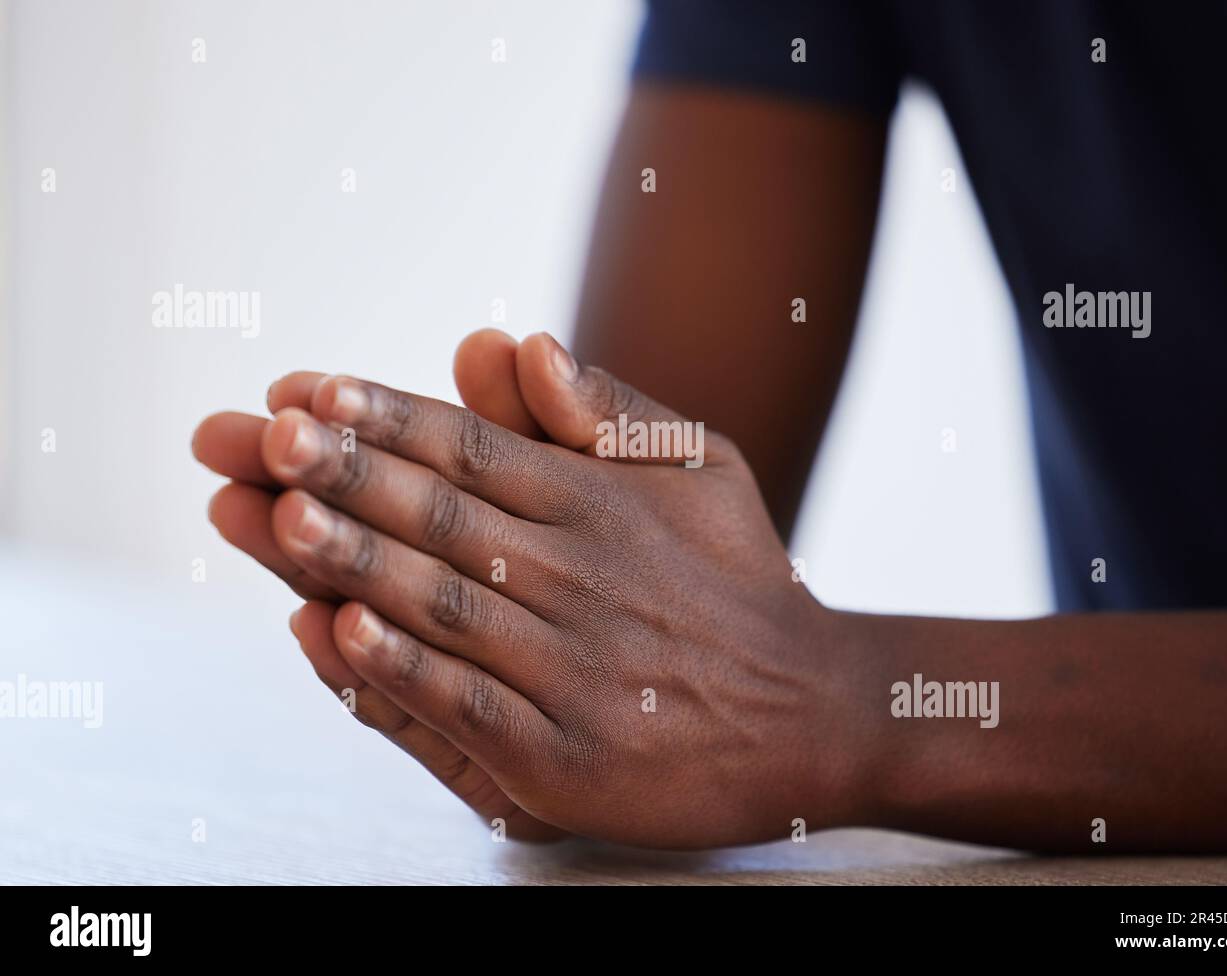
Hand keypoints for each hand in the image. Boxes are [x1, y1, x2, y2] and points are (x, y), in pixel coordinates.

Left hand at [254, 335, 871, 847]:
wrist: (810, 712)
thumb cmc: (743, 578)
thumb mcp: (703, 467)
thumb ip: (611, 411)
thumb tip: (524, 341)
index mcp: (601, 505)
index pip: (474, 450)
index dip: (388, 419)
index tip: (310, 391)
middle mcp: (580, 579)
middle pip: (443, 517)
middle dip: (345, 473)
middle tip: (261, 434)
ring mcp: (570, 673)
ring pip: (443, 605)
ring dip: (356, 559)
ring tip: (279, 513)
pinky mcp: (564, 758)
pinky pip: (468, 708)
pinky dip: (402, 672)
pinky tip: (339, 635)